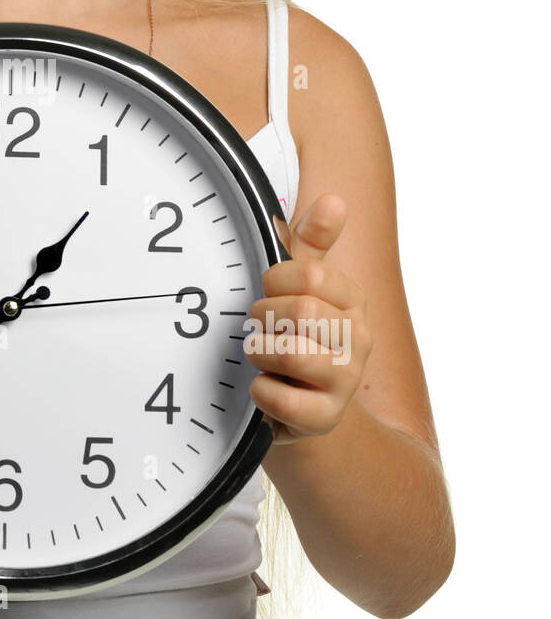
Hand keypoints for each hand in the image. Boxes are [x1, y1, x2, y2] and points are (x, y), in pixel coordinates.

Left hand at [244, 194, 373, 446]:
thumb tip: (335, 200)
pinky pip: (282, 397)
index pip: (312, 273)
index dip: (276, 279)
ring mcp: (346, 380)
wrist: (303, 407)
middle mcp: (359, 338)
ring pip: (293, 352)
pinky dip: (261, 390)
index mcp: (353, 300)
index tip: (269, 290)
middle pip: (301, 311)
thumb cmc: (295, 335)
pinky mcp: (325, 417)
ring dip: (261, 351)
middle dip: (265, 316)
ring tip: (261, 354)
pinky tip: (264, 386)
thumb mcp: (300, 286)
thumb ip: (311, 242)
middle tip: (259, 326)